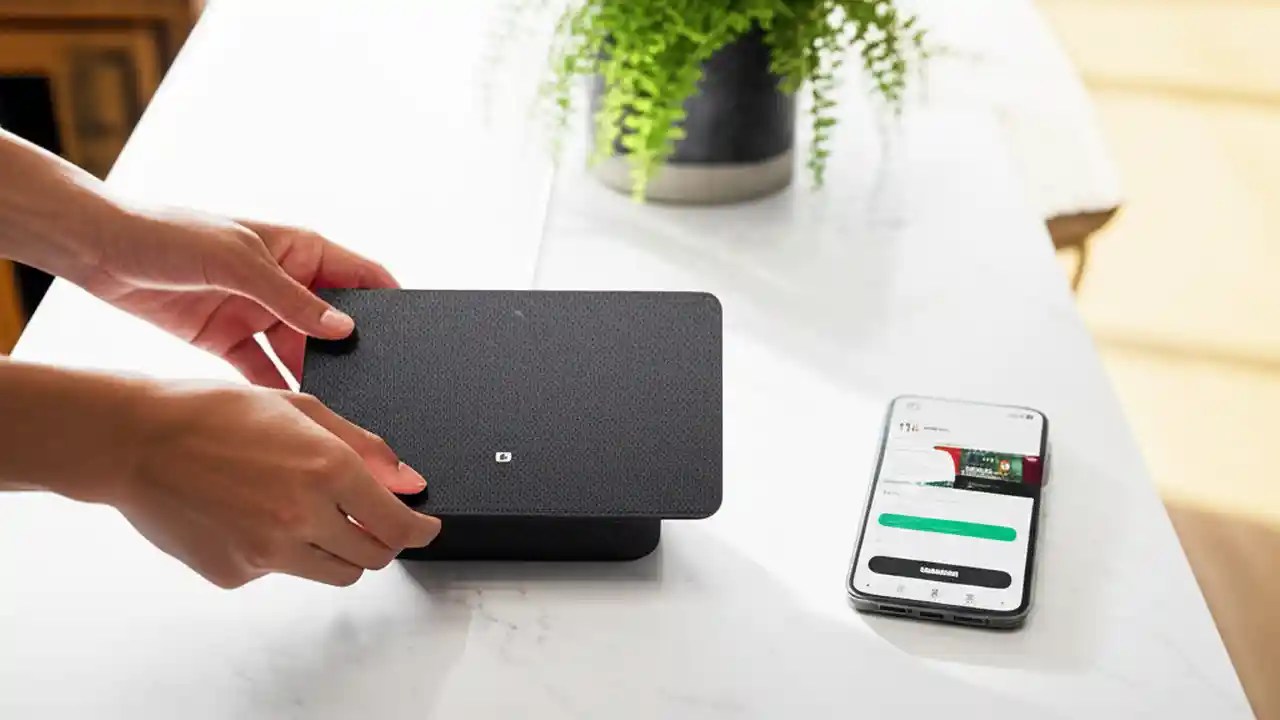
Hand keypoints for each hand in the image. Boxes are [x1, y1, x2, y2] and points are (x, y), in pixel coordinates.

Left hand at [82, 206, 396, 387]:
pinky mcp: (231, 340)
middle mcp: (286, 282)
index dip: (390, 303)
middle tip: (372, 384)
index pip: (363, 277)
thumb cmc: (170, 234)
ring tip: (334, 406)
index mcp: (301, 250)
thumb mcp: (238, 262)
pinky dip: (277, 391)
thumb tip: (343, 330)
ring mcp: (260, 313)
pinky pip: (266, 372)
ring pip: (302, 353)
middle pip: (334, 323)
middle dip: (352, 352)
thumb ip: (292, 299)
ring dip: (315, 376)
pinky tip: (290, 414)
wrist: (100, 251)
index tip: (412, 337)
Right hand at [119, 383, 440, 587]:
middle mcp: (303, 516)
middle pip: (373, 557)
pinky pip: (281, 572)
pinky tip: (253, 515)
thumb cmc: (212, 413)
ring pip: (334, 573)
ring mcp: (268, 552)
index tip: (426, 528)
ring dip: (339, 551)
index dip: (420, 530)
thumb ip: (366, 448)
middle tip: (369, 520)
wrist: (136, 440)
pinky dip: (281, 551)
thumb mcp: (301, 409)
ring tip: (309, 514)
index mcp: (327, 469)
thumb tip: (410, 482)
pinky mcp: (237, 573)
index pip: (398, 524)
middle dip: (380, 540)